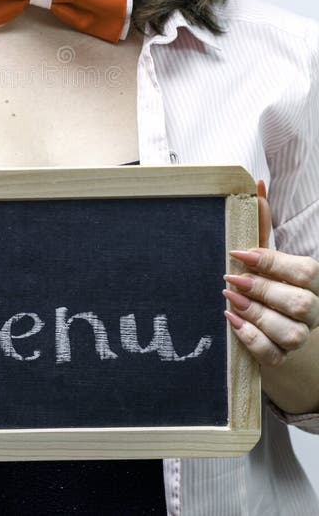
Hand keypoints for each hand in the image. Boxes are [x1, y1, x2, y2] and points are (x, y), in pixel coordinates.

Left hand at [223, 181, 318, 366]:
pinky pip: (273, 355)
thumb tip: (256, 185)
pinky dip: (252, 339)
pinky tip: (233, 321)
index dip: (272, 263)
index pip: (303, 271)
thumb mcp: (265, 254)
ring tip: (231, 300)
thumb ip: (262, 226)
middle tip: (233, 279)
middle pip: (299, 303)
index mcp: (313, 281)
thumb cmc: (267, 282)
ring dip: (257, 315)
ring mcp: (299, 337)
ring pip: (290, 333)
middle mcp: (313, 310)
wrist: (266, 327)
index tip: (240, 254)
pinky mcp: (282, 358)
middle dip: (263, 289)